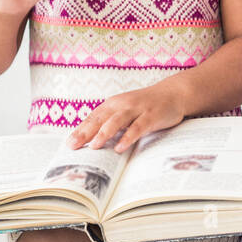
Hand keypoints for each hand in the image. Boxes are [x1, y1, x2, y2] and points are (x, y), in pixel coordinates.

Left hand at [67, 80, 187, 153]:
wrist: (173, 94)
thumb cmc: (145, 106)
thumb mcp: (125, 111)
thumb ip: (111, 122)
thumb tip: (91, 141)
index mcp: (113, 104)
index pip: (93, 118)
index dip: (80, 130)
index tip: (69, 144)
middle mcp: (122, 105)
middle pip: (101, 119)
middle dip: (86, 132)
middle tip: (74, 145)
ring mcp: (137, 109)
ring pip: (117, 121)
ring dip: (104, 133)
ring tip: (94, 146)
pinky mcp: (151, 116)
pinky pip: (138, 127)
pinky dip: (128, 137)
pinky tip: (119, 147)